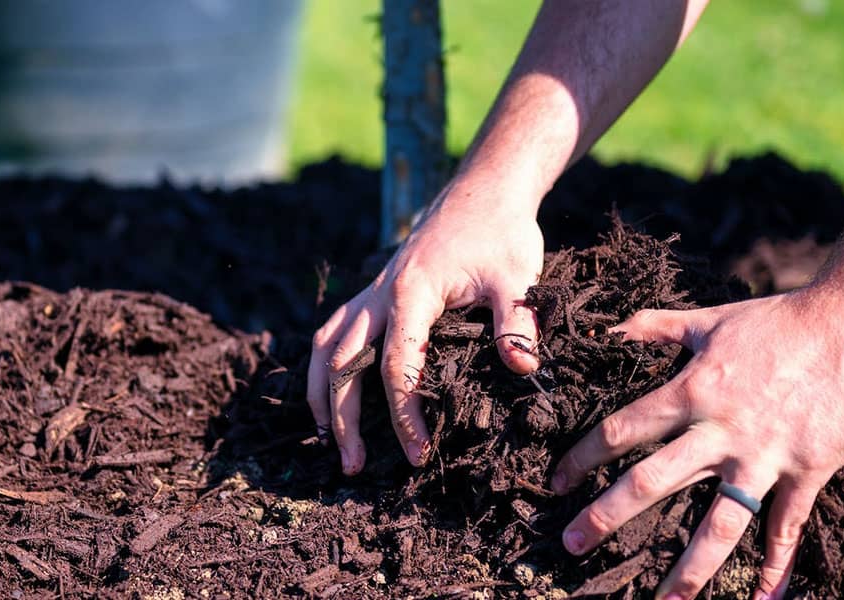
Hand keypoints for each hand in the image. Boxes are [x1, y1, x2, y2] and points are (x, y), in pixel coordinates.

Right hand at [308, 184, 543, 474]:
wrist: (484, 190)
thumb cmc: (502, 233)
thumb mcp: (517, 276)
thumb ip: (518, 322)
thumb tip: (522, 368)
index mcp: (411, 293)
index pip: (395, 366)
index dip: (403, 414)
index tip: (418, 453)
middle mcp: (380, 293)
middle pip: (343, 363)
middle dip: (343, 418)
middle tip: (353, 467)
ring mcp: (372, 291)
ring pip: (326, 347)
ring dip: (321, 395)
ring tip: (327, 441)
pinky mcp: (374, 291)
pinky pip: (334, 331)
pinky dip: (324, 366)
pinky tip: (329, 394)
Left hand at [549, 290, 843, 598]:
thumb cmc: (780, 319)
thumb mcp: (710, 318)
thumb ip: (655, 326)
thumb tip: (610, 329)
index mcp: (692, 391)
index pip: (621, 431)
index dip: (583, 457)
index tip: (557, 481)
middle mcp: (721, 431)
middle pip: (651, 482)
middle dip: (607, 516)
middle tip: (572, 545)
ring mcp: (765, 457)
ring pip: (719, 524)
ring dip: (689, 568)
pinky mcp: (808, 471)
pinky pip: (786, 528)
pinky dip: (776, 568)